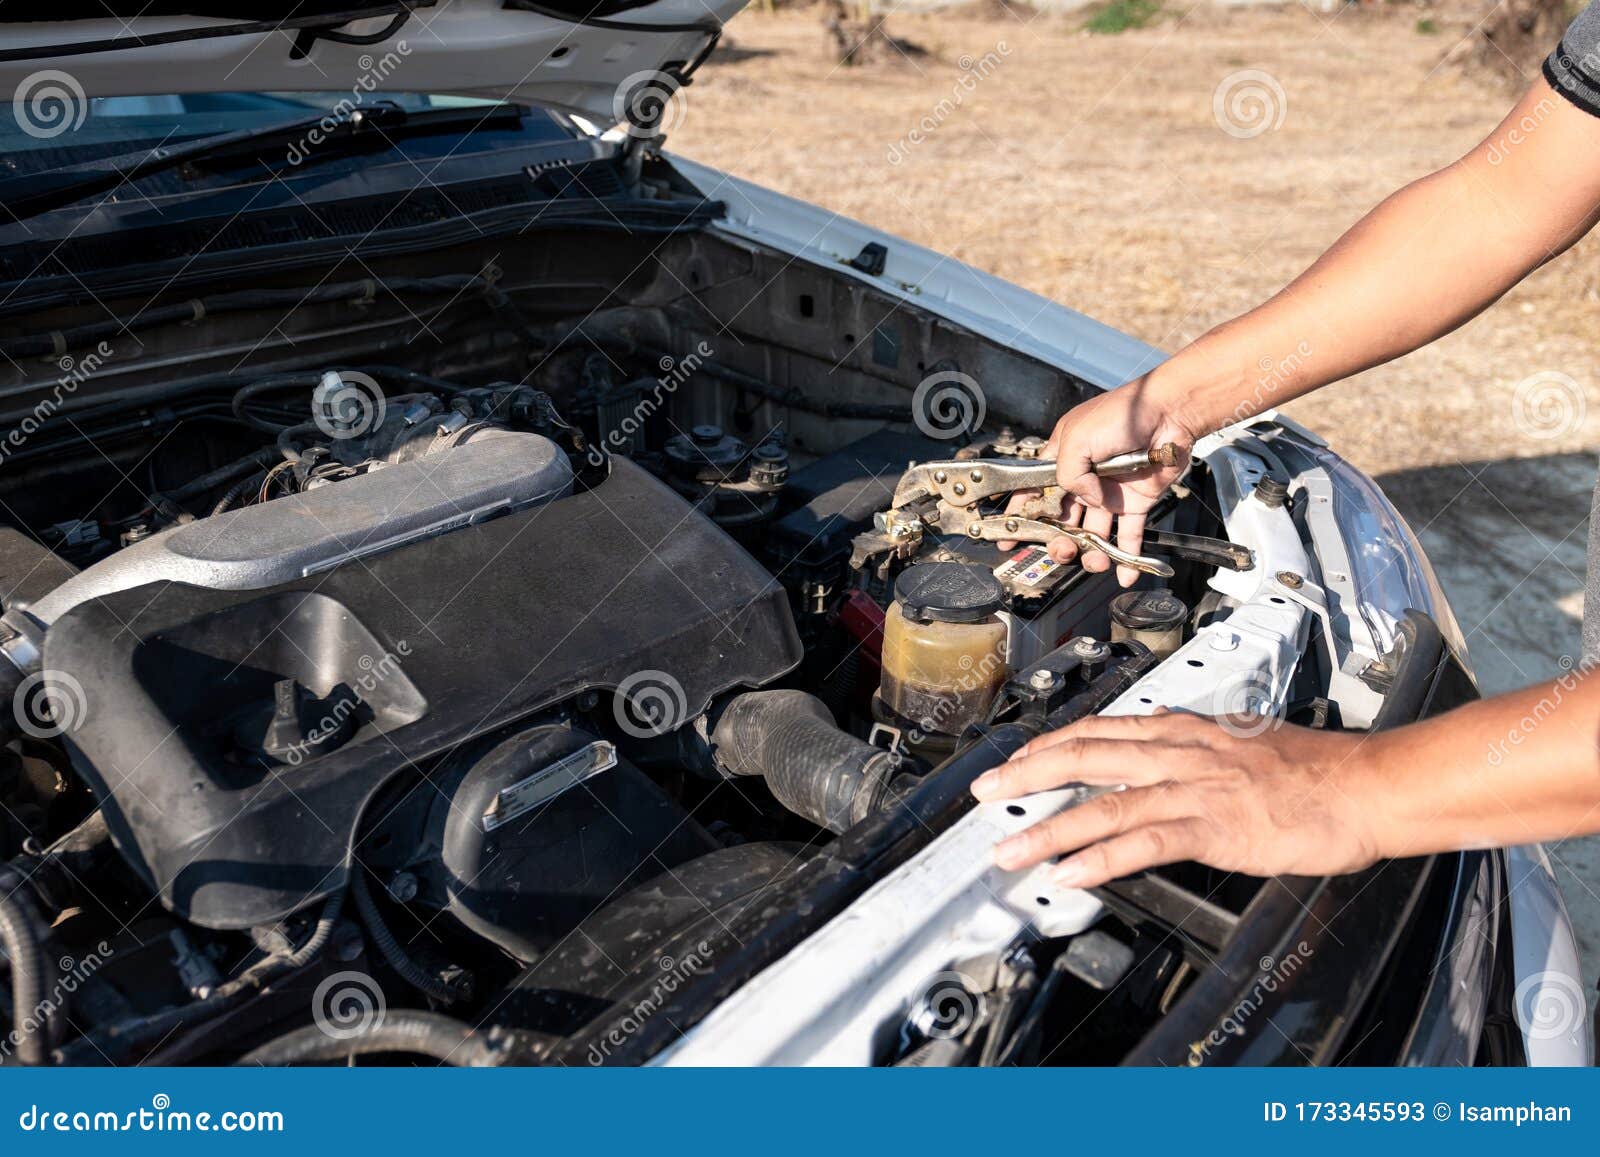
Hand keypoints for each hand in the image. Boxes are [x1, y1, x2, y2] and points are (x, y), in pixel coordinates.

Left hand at [969, 712, 1386, 887]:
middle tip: (984, 793)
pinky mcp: (1216, 827)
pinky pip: (1145, 842)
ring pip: (1104, 803)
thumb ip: (1195, 747)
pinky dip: (1101, 857)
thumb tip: (1159, 744)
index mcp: (1186, 731)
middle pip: (1085, 756)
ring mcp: (1195, 789)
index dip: (1050, 745)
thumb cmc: (1316, 771)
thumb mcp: (1242, 742)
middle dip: (1027, 776)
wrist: (1368, 786)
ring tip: (1010, 848)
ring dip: (1048, 828)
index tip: (1017, 760)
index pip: (1100, 730)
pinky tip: (1070, 873)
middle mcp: (1181, 752)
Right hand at [1002, 378, 1197, 586]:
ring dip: (1091, 554)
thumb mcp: (1078, 439)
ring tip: (1095, 562)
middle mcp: (1084, 480)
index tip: (1010, 539)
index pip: (1034, 492)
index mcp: (1062, 460)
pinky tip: (1124, 575)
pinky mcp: (1137, 503)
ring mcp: (1110, 494)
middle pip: (1063, 520)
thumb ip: (1069, 476)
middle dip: (1059, 541)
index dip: (1021, 516)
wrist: (1169, 413)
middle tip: (1063, 550)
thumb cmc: (1122, 414)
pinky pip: (1129, 535)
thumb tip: (1087, 502)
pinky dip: (1127, 556)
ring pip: (1094, 533)